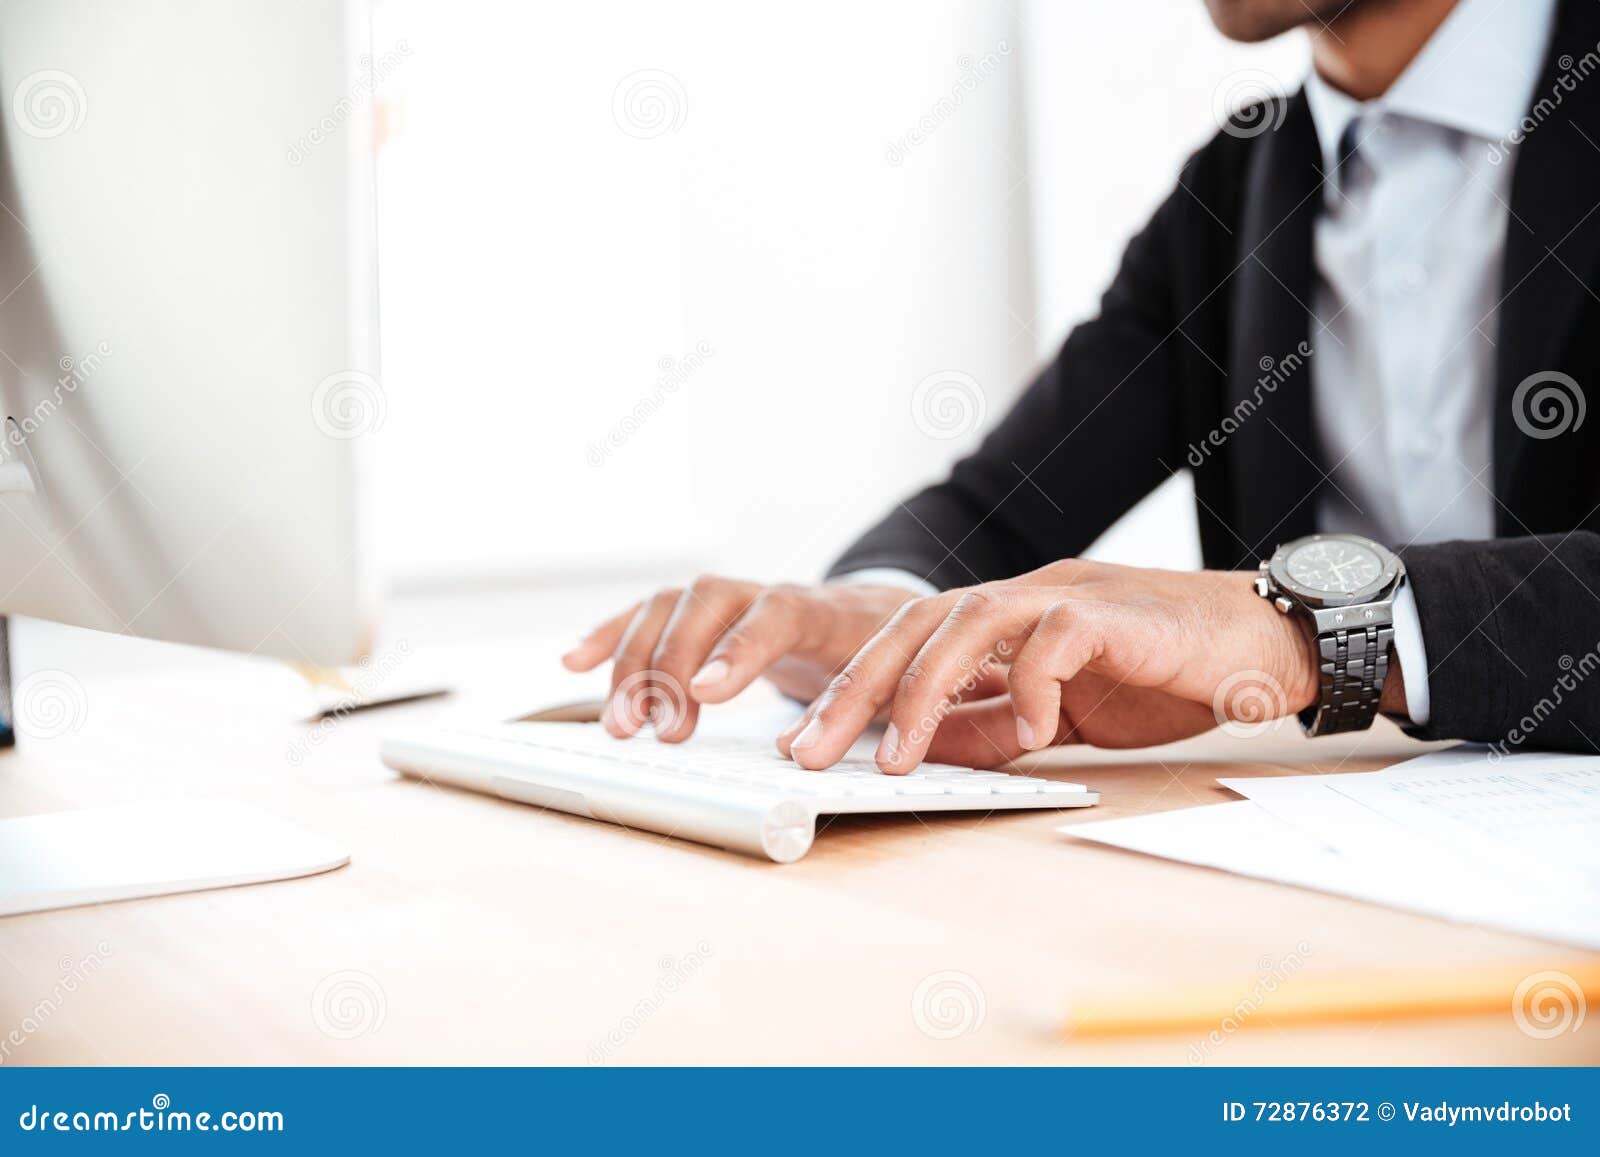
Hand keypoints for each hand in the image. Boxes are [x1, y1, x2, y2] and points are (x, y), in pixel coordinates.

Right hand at [562, 577, 919, 740]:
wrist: (889, 616)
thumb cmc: (888, 659)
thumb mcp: (891, 687)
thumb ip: (852, 710)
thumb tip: (800, 750)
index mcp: (825, 611)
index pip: (777, 614)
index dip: (738, 649)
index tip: (704, 692)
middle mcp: (772, 593)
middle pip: (707, 603)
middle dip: (670, 664)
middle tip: (654, 729)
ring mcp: (737, 599)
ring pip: (671, 605)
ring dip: (637, 661)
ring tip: (623, 724)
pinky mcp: (709, 613)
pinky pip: (652, 613)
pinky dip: (612, 635)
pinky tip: (575, 661)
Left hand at [777, 562, 1328, 771]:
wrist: (1263, 646)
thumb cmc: (1166, 675)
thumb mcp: (1062, 715)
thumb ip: (995, 724)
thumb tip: (925, 752)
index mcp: (1003, 620)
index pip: (907, 643)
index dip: (852, 690)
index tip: (804, 744)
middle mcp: (1022, 596)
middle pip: (915, 626)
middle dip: (856, 690)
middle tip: (811, 751)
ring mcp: (1065, 597)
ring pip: (967, 622)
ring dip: (922, 691)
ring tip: (896, 756)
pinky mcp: (1113, 612)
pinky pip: (1053, 638)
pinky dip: (1029, 686)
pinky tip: (1027, 732)